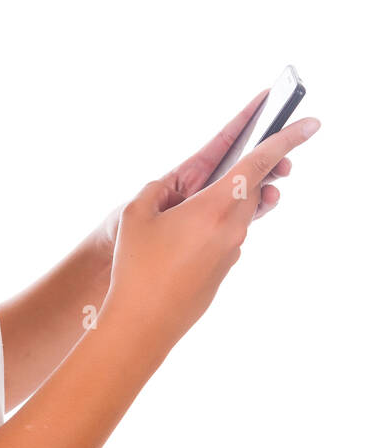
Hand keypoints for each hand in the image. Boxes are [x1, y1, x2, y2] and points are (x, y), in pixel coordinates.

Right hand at [96, 87, 293, 259]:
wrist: (144, 323)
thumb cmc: (137, 268)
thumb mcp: (136, 214)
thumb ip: (158, 188)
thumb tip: (173, 188)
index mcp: (215, 206)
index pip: (260, 164)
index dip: (286, 139)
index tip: (312, 124)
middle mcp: (232, 228)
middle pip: (254, 188)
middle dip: (255, 171)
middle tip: (254, 154)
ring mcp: (232, 251)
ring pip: (240, 213)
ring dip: (228, 200)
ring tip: (194, 204)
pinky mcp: (225, 269)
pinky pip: (226, 236)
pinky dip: (213, 226)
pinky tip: (182, 238)